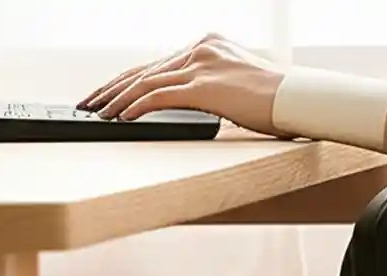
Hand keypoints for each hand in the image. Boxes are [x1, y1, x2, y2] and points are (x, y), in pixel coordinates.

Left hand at [79, 33, 288, 135]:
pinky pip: (159, 96)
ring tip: (97, 114)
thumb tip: (184, 104)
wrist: (299, 99)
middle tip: (88, 103)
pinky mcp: (204, 85)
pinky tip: (120, 118)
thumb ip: (210, 88)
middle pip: (144, 69)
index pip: (156, 64)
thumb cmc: (274, 101)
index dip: (126, 80)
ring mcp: (202, 65)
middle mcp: (201, 49)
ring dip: (116, 101)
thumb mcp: (236, 87)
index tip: (105, 93)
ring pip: (146, 82)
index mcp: (207, 45)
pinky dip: (135, 107)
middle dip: (111, 88)